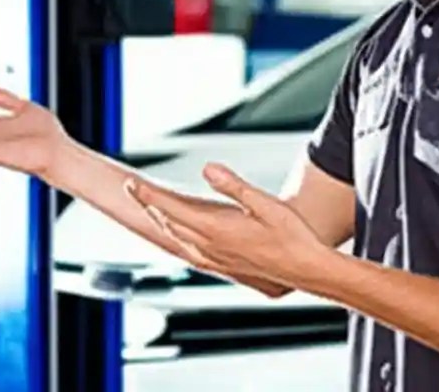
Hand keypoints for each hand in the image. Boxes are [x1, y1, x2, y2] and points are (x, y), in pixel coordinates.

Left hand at [127, 162, 323, 288]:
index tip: (131, 182)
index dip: (149, 195)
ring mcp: (214, 258)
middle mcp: (209, 247)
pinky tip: (175, 233)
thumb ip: (234, 186)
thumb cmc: (292, 235)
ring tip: (147, 204)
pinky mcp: (221, 264)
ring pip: (175, 237)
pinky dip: (174, 237)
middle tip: (131, 186)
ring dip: (158, 219)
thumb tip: (207, 169)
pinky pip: (187, 250)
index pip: (171, 209)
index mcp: (216, 230)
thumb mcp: (266, 204)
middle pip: (167, 222)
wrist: (306, 270)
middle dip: (147, 203)